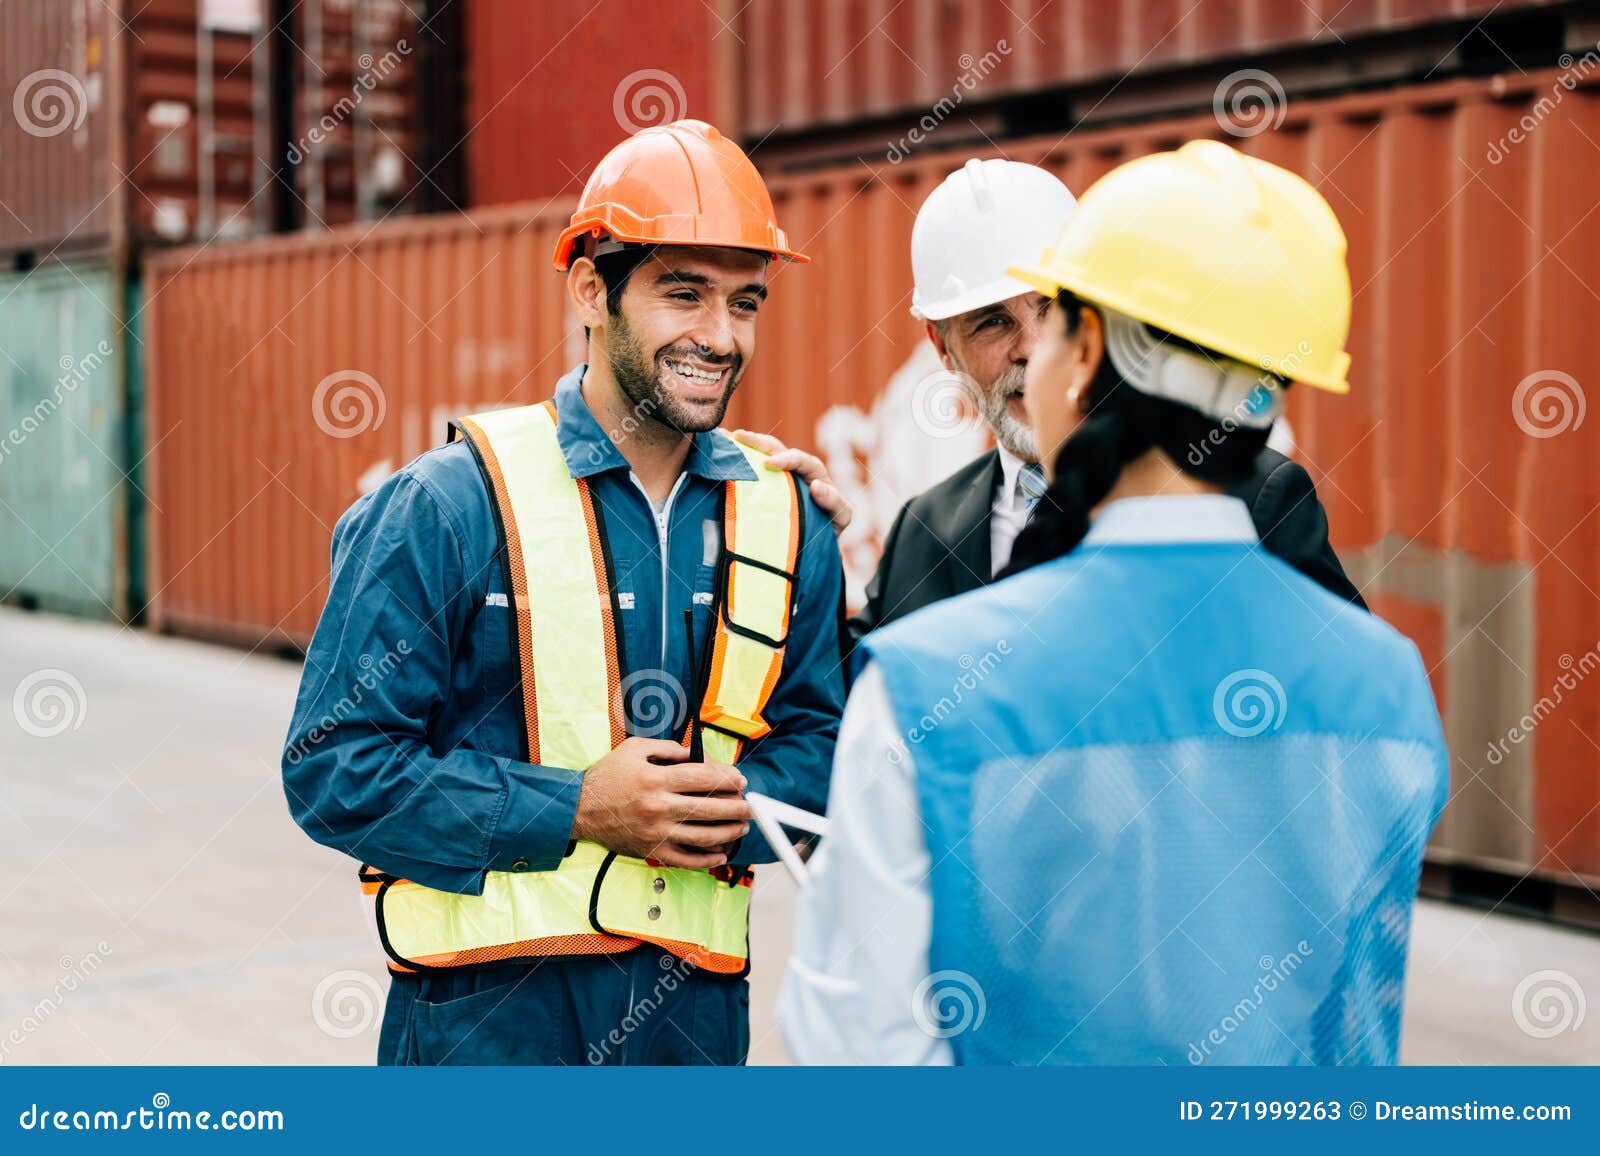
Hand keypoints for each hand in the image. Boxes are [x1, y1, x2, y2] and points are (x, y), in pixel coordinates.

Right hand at [572, 738, 751, 868]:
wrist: (579, 809)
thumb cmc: (607, 777)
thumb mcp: (634, 750)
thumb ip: (667, 748)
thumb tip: (695, 754)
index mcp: (657, 779)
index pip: (703, 778)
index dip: (728, 778)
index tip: (740, 780)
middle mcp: (659, 807)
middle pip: (709, 808)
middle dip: (736, 806)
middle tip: (749, 805)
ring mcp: (656, 832)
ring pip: (703, 836)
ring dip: (729, 832)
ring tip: (742, 826)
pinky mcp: (651, 850)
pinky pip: (685, 860)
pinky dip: (707, 859)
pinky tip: (721, 853)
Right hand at [731, 429, 851, 533]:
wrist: (817, 540)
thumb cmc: (831, 526)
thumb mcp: (841, 517)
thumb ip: (834, 502)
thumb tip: (816, 485)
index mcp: (814, 473)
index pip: (800, 460)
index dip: (786, 459)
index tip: (769, 464)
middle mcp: (795, 469)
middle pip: (776, 448)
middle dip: (757, 441)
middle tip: (737, 437)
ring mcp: (778, 476)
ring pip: (761, 453)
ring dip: (743, 445)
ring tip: (724, 438)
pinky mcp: (765, 484)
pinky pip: (751, 468)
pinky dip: (737, 458)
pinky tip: (721, 452)